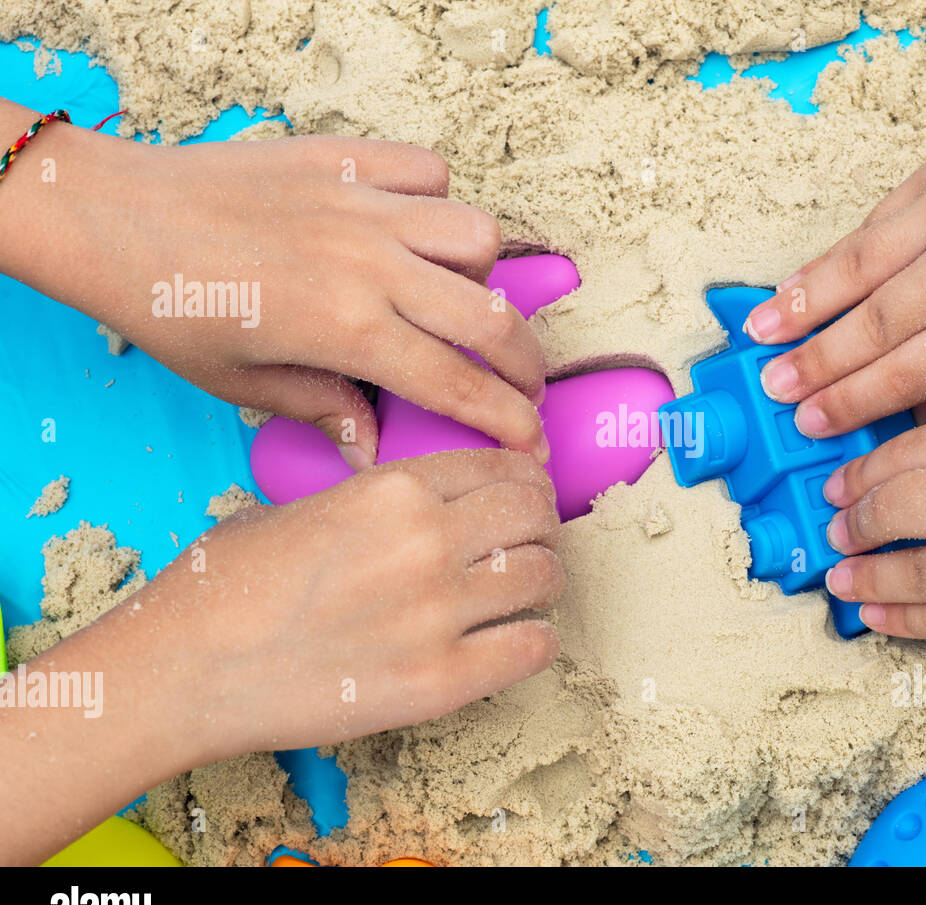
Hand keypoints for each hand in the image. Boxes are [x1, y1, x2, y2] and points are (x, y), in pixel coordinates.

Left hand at [0, 113, 547, 466]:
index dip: (505, 420)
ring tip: (459, 296)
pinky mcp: (347, 160)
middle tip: (522, 384)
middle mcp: (369, 264)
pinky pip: (429, 172)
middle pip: (492, 316)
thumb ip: (323, 409)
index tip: (530, 441)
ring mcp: (363, 206)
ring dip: (483, 275)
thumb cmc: (170, 307)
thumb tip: (374, 447)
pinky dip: (437, 201)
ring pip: (477, 235)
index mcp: (345, 329)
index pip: (455, 383)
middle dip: (525, 362)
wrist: (117, 217)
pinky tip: (413, 229)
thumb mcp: (242, 382)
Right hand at [0, 448, 563, 862]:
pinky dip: (537, 641)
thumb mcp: (296, 508)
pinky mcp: (443, 681)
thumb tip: (411, 504)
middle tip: (531, 539)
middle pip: (535, 513)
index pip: (500, 465)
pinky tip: (519, 639)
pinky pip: (534, 648)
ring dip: (543, 578)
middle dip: (541, 523)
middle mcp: (428, 541)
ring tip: (526, 589)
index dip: (524, 479)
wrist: (185, 671)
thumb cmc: (223, 588)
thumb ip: (370, 500)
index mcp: (393, 489)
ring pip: (545, 574)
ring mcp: (440, 613)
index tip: (526, 492)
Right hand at [741, 107, 925, 436]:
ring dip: (800, 307)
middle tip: (772, 390)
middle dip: (815, 363)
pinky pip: (867, 228)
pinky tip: (795, 285)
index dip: (852, 402)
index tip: (810, 423)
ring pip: (854, 270)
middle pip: (873, 325)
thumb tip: (906, 411)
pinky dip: (827, 261)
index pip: (909, 369)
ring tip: (757, 337)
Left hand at [820, 418, 925, 661]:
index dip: (861, 473)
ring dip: (863, 576)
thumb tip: (897, 481)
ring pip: (905, 572)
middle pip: (892, 509)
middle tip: (837, 530)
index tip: (837, 485)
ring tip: (841, 576)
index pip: (906, 452)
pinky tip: (873, 614)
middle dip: (852, 523)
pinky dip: (895, 618)